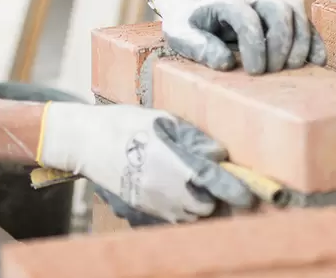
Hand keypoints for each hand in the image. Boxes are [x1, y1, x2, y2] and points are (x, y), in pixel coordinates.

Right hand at [36, 102, 253, 222]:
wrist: (86, 142)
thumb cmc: (124, 124)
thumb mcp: (161, 120)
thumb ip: (192, 137)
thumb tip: (218, 153)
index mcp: (174, 163)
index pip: (215, 183)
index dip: (236, 190)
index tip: (249, 193)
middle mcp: (166, 189)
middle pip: (206, 206)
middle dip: (216, 196)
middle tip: (215, 179)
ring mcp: (154, 203)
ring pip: (190, 215)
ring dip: (199, 203)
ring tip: (193, 184)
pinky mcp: (143, 209)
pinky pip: (172, 216)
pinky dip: (181, 208)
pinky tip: (175, 189)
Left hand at [151, 0, 326, 73]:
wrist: (191, 4)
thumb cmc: (185, 22)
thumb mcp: (179, 34)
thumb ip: (199, 46)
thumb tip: (227, 64)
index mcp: (224, 1)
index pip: (246, 16)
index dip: (255, 44)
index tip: (255, 72)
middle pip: (278, 9)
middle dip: (282, 42)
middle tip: (274, 71)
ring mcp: (266, 4)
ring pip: (294, 13)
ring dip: (301, 41)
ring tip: (295, 68)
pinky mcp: (277, 15)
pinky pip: (302, 22)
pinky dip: (312, 40)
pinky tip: (317, 61)